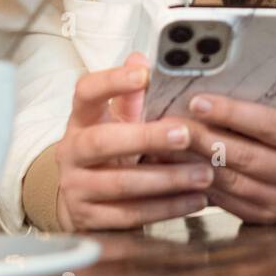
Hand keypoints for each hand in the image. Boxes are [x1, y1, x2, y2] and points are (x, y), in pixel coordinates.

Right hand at [55, 52, 213, 229]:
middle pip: (103, 142)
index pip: (86, 92)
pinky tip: (194, 200)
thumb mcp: (116, 121)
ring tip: (204, 174)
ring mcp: (76, 188)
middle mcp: (71, 152)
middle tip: (185, 134)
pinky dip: (166, 208)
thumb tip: (140, 57)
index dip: (112, 81)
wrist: (81, 203)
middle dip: (146, 138)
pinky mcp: (90, 219)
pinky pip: (131, 215)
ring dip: (167, 179)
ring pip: (121, 184)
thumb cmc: (108, 153)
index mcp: (80, 120)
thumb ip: (130, 95)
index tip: (143, 74)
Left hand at [174, 65, 275, 224]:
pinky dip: (199, 183)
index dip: (232, 113)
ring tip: (167, 145)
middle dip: (204, 139)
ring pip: (231, 182)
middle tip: (171, 124)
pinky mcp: (264, 217)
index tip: (198, 101)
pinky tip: (177, 168)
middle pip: (246, 157)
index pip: (269, 125)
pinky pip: (226, 201)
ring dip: (194, 163)